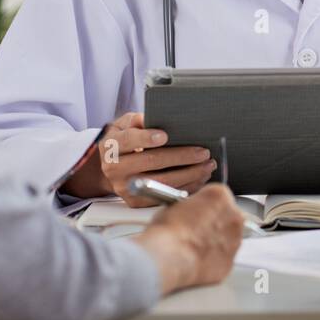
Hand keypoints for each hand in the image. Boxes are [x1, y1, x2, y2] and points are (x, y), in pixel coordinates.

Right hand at [64, 111, 215, 206]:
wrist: (113, 164)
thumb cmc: (126, 139)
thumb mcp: (127, 124)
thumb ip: (139, 120)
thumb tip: (157, 117)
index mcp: (111, 145)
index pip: (128, 140)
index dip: (146, 138)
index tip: (165, 135)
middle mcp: (114, 168)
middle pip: (150, 162)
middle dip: (181, 157)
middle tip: (203, 152)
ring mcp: (124, 187)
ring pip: (160, 182)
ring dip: (189, 174)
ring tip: (207, 165)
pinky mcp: (135, 201)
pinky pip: (163, 196)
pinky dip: (185, 188)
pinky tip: (199, 178)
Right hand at [135, 183, 243, 292]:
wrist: (168, 259)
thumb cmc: (168, 232)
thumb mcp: (173, 206)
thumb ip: (190, 207)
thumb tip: (187, 213)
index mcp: (220, 196)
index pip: (217, 195)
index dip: (204, 205)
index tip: (197, 212)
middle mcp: (233, 216)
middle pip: (228, 216)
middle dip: (214, 222)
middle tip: (196, 230)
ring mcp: (235, 240)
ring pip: (228, 238)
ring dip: (215, 241)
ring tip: (193, 247)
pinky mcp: (230, 261)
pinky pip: (223, 257)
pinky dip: (213, 259)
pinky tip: (196, 260)